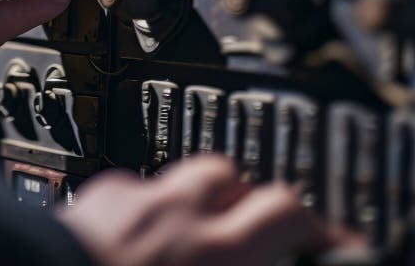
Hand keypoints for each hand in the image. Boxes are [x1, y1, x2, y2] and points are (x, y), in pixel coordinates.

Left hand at [60, 156, 366, 265]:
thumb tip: (252, 258)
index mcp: (218, 256)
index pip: (290, 216)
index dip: (318, 226)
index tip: (327, 237)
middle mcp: (182, 216)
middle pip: (238, 179)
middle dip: (251, 200)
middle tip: (251, 229)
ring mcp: (140, 198)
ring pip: (189, 172)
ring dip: (201, 194)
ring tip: (196, 223)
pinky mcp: (102, 192)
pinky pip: (140, 184)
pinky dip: (149, 203)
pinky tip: (137, 230)